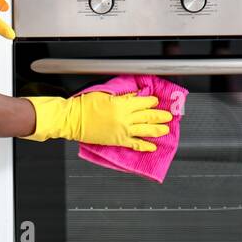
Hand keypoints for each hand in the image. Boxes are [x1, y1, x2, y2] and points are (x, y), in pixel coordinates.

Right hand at [23, 91, 171, 150]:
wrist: (73, 120)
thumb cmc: (85, 105)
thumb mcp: (105, 95)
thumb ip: (122, 96)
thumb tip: (134, 95)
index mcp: (122, 105)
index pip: (143, 102)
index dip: (151, 101)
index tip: (156, 101)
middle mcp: (125, 118)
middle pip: (148, 116)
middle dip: (160, 116)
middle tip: (169, 116)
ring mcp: (122, 130)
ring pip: (145, 130)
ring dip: (157, 130)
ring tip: (165, 130)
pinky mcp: (117, 140)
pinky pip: (135, 144)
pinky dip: (145, 146)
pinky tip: (152, 146)